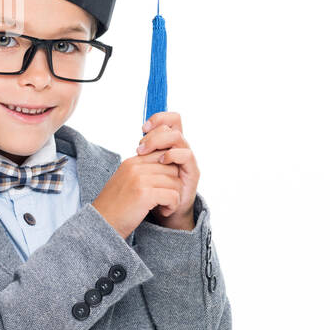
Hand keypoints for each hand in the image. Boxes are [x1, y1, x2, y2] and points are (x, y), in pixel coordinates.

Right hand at [89, 112, 199, 238]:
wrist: (102, 225)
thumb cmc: (117, 208)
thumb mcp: (127, 182)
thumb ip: (142, 172)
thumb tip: (168, 166)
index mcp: (131, 162)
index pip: (163, 156)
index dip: (169, 173)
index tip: (163, 187)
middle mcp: (135, 167)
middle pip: (172, 168)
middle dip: (174, 185)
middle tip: (166, 199)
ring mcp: (139, 179)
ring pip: (175, 182)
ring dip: (174, 197)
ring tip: (163, 207)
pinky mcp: (145, 194)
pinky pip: (173, 195)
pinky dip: (172, 206)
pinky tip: (163, 212)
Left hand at [135, 111, 200, 230]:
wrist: (164, 211)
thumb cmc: (153, 188)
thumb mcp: (145, 166)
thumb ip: (145, 152)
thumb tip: (137, 138)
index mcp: (170, 144)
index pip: (171, 120)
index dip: (158, 118)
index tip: (143, 128)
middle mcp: (181, 148)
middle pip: (174, 125)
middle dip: (154, 133)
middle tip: (140, 148)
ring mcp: (187, 159)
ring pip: (178, 137)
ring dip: (159, 141)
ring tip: (145, 153)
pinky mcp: (192, 171)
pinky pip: (186, 155)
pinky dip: (172, 155)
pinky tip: (161, 161)